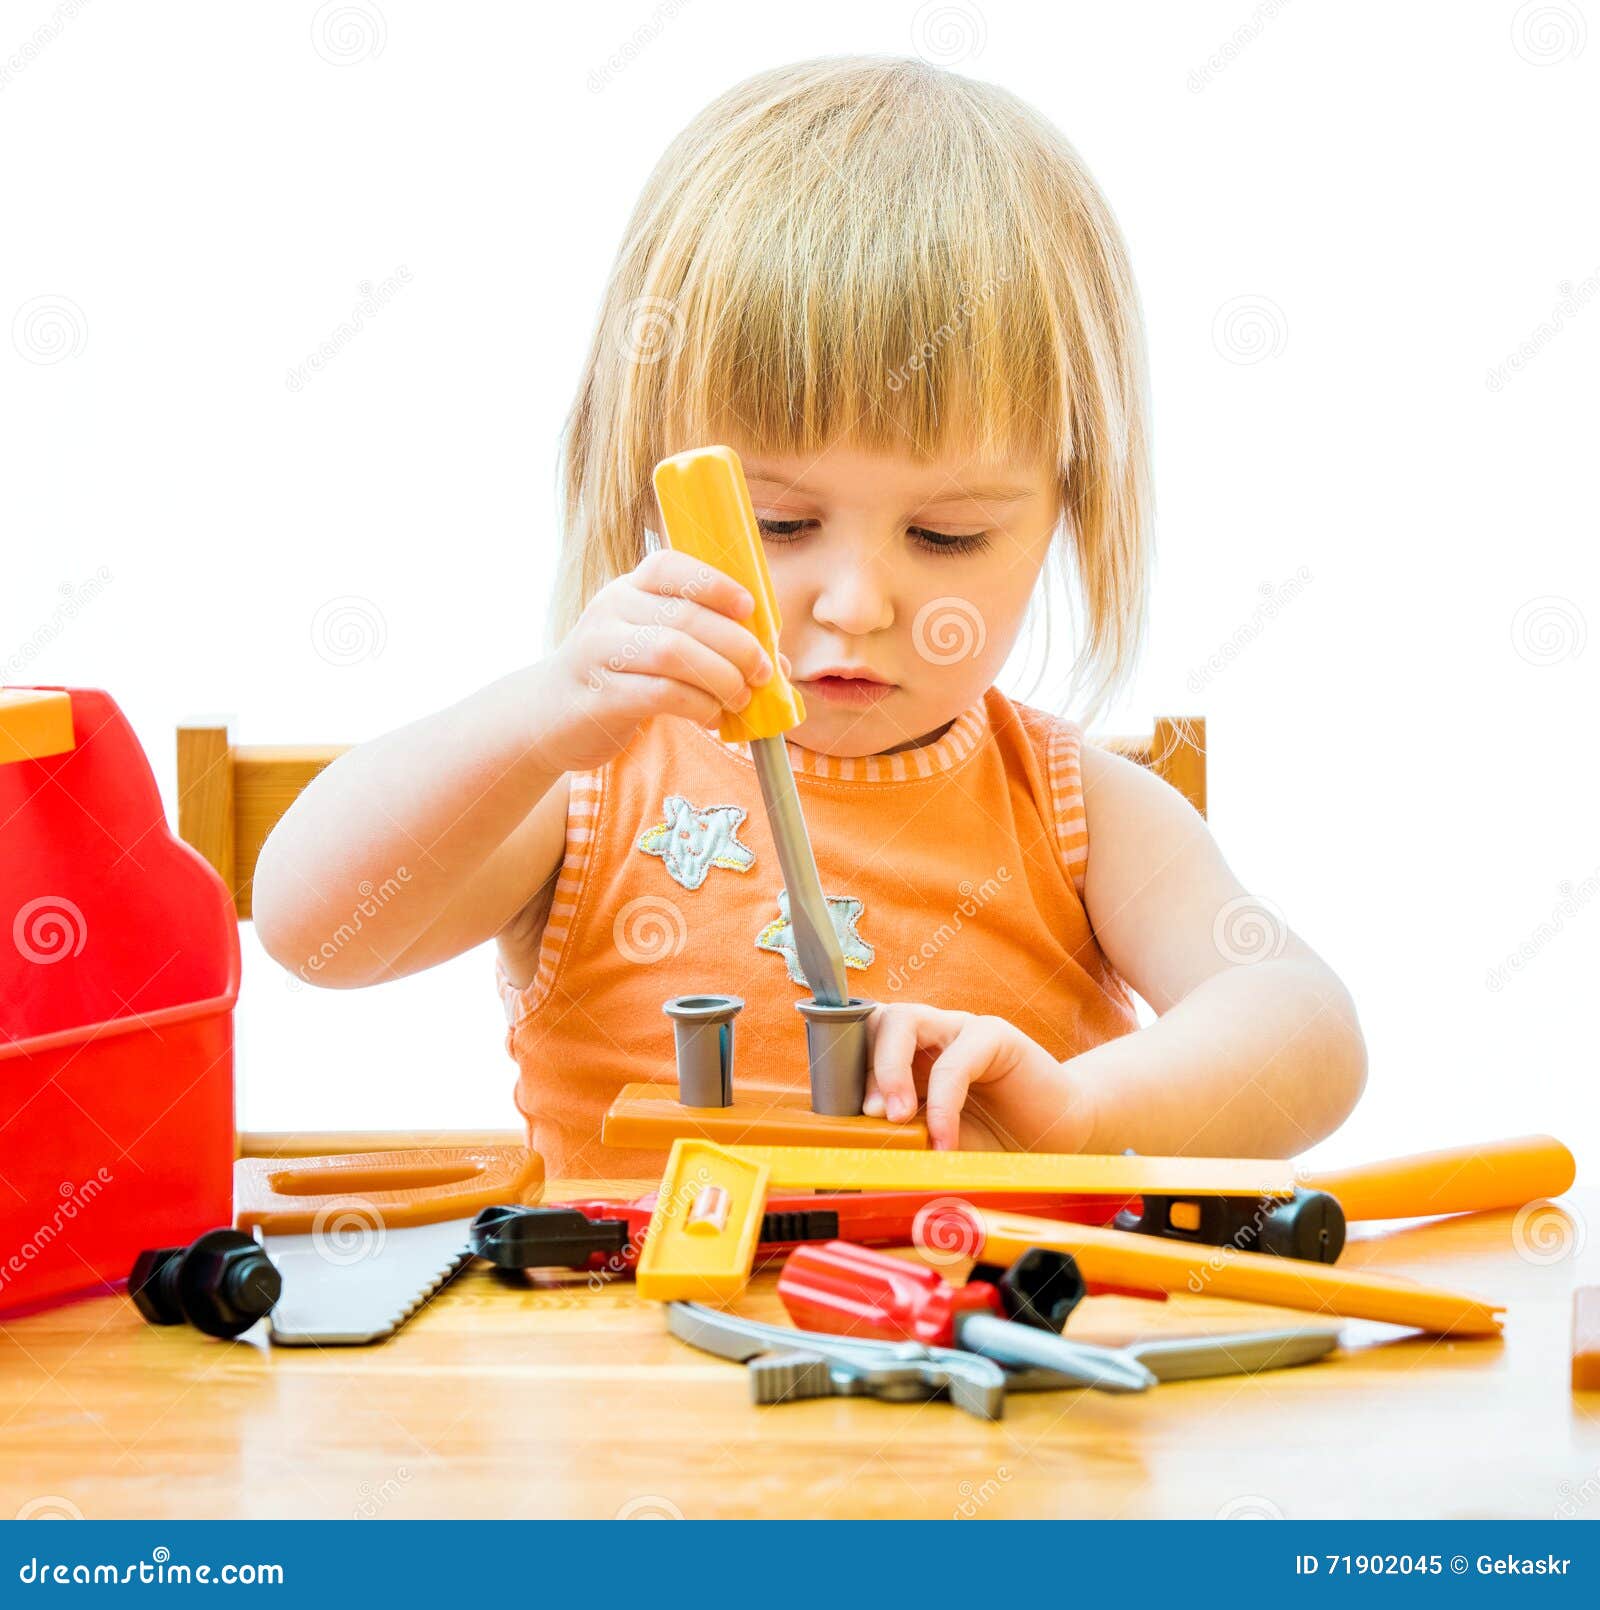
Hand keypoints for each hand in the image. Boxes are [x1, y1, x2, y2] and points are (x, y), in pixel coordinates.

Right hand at [544, 549, 789, 772]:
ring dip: (720, 676)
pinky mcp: (598, 695)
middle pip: (685, 616)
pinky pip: (660, 693)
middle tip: (761, 672)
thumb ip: (707, 646)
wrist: (545, 718)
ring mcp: (599, 652)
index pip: (671, 566)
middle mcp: (610, 611)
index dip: (716, 584)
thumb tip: (775, 661)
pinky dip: (698, 706)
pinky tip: (712, 718)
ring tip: (739, 698)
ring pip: (674, 652)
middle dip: (735, 645)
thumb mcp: (654, 649)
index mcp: (628, 589)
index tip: (750, 609)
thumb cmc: (616, 679)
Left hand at [864, 1002, 1092, 1151]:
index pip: (857, 1042)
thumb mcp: (933, 1143)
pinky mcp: (993, 1036)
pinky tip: (944, 1138)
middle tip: (872, 1115)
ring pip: (904, 1020)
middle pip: (874, 1021)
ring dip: (889, 1069)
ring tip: (896, 1117)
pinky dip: (942, 1102)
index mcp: (906, 1058)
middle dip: (862, 1065)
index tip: (842, 1118)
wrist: (1059, 1139)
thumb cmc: (993, 1139)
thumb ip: (901, 1138)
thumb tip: (855, 1152)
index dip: (844, 1071)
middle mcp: (928, 1036)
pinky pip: (956, 1059)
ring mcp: (958, 1029)